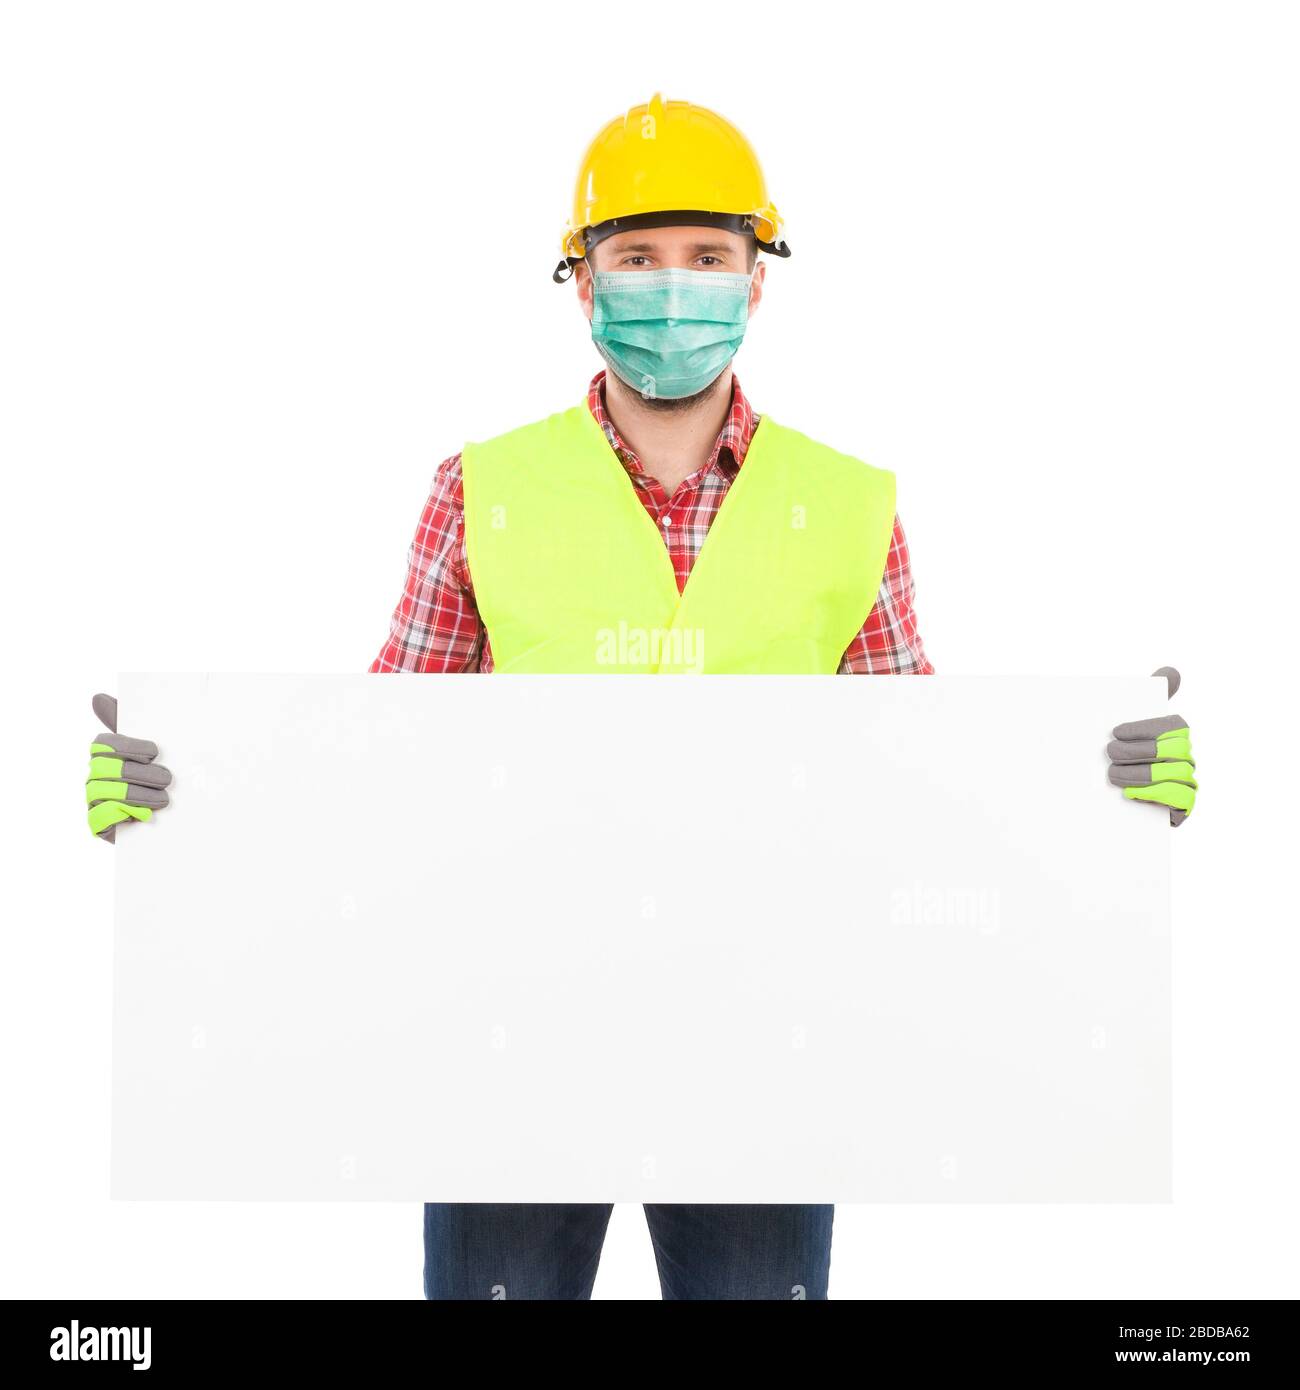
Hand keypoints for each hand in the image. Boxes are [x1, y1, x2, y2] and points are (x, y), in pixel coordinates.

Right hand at [86, 693, 170, 841]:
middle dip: (141, 773)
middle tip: (167, 779)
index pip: (104, 743)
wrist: (170, 823)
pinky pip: (101, 816)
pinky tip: (144, 816)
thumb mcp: (150, 751)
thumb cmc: (157, 780)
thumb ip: (128, 723)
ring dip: (139, 795)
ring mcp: (93, 800)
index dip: (128, 745)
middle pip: (106, 768)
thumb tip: (97, 697)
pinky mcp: (97, 824)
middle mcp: (94, 777)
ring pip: (105, 792)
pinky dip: (123, 814)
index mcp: (104, 756)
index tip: (155, 751)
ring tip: (164, 799)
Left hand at [1107, 666, 1196, 826]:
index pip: (1173, 725)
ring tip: (1113, 775)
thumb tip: (1173, 672)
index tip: (1115, 731)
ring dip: (1141, 774)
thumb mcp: (1128, 728)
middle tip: (1109, 754)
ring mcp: (1188, 781)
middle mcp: (1187, 756)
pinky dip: (1155, 794)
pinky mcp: (1184, 806)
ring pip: (1176, 773)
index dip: (1145, 726)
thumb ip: (1147, 697)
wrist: (1111, 801)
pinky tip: (1130, 793)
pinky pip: (1181, 798)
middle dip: (1139, 751)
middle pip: (1174, 749)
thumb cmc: (1121, 756)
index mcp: (1178, 734)